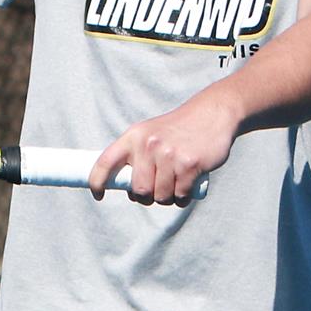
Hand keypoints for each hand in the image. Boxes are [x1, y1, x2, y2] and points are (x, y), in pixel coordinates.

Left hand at [88, 93, 240, 205]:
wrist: (212, 113)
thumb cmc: (178, 129)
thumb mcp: (150, 133)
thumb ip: (136, 156)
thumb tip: (127, 188)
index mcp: (134, 136)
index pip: (106, 162)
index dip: (97, 181)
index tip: (98, 195)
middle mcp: (149, 145)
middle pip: (139, 191)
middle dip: (147, 197)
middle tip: (157, 189)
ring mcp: (170, 155)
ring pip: (161, 197)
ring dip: (168, 197)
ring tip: (176, 182)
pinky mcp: (190, 165)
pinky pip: (180, 197)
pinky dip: (183, 198)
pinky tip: (188, 185)